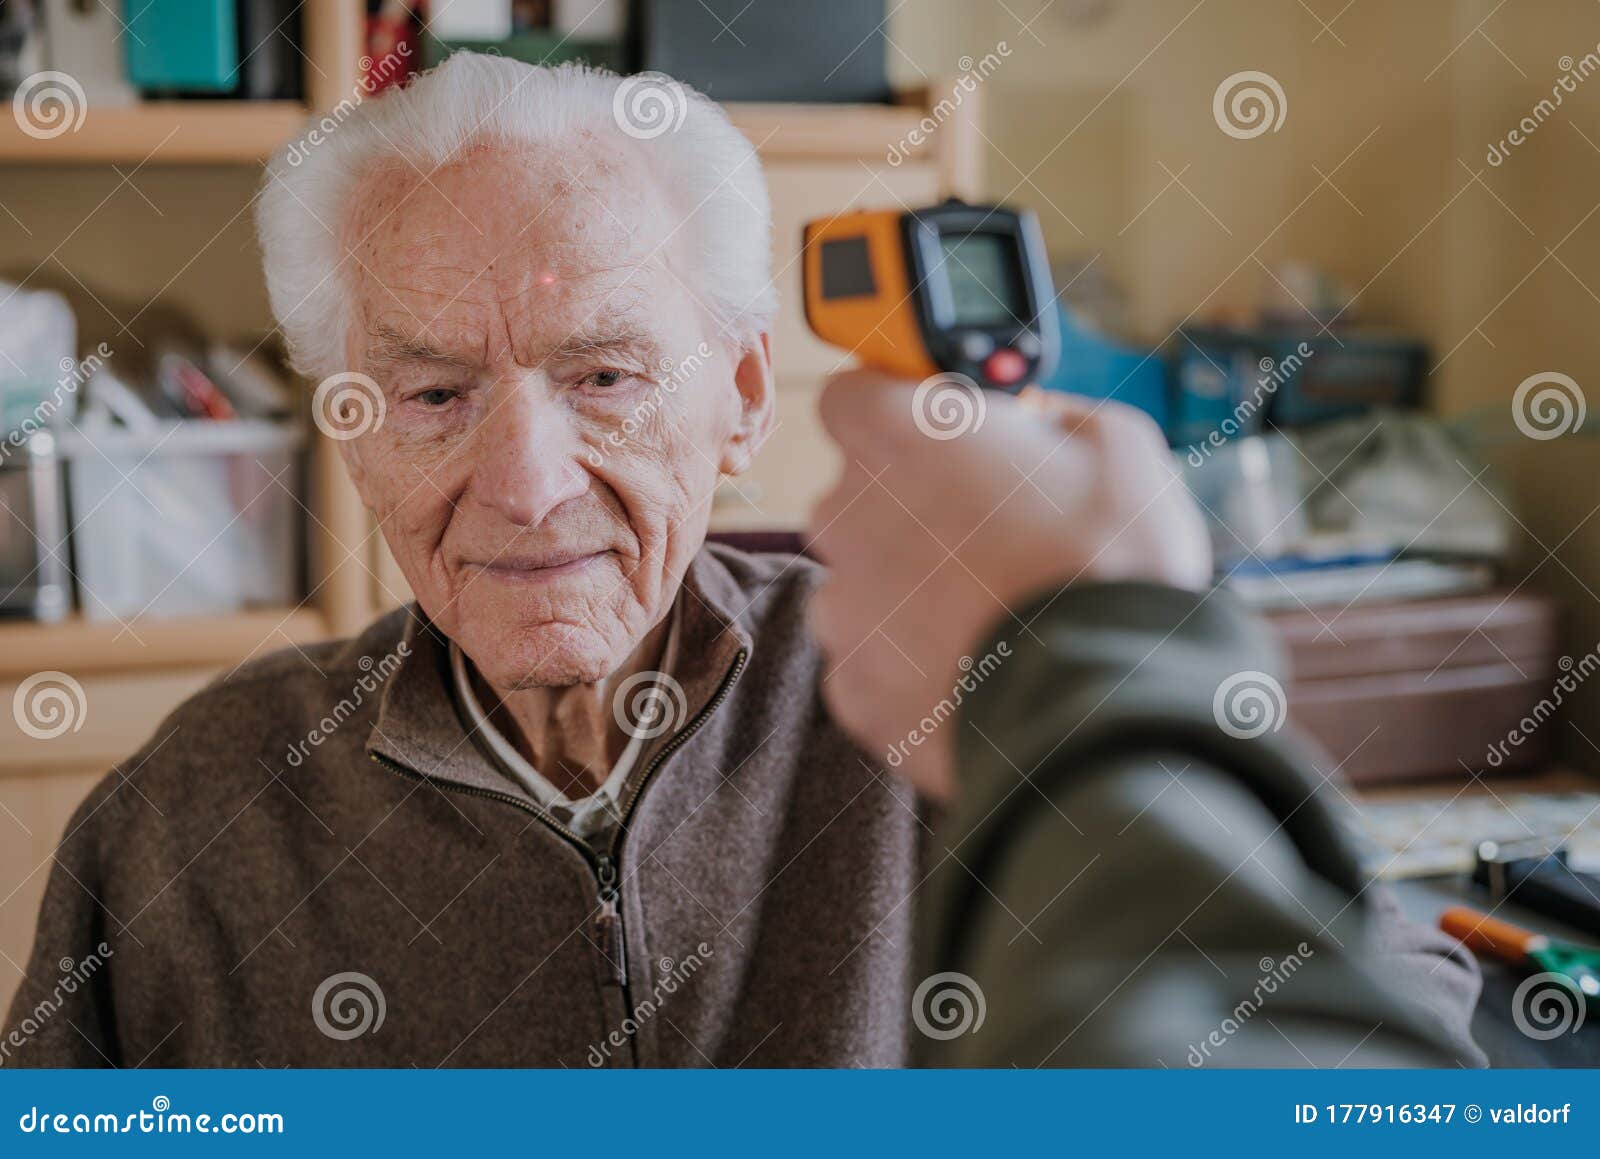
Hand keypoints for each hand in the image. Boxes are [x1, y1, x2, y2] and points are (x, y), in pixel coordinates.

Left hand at [807, 370, 1211, 799]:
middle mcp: (844, 516)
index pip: (850, 397)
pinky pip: (876, 664)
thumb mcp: (1117, 446)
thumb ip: (1051, 417)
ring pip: (865, 586)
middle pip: (857, 498)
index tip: (942, 435)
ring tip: (993, 615)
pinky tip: (979, 670)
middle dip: (911, 508)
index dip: (898, 414)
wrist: (1104, 707)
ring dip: (912, 592)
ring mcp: (842, 610)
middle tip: (992, 535)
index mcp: (895, 436)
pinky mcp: (852, 691)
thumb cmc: (1110, 562)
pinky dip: (915, 666)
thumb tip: (1035, 421)